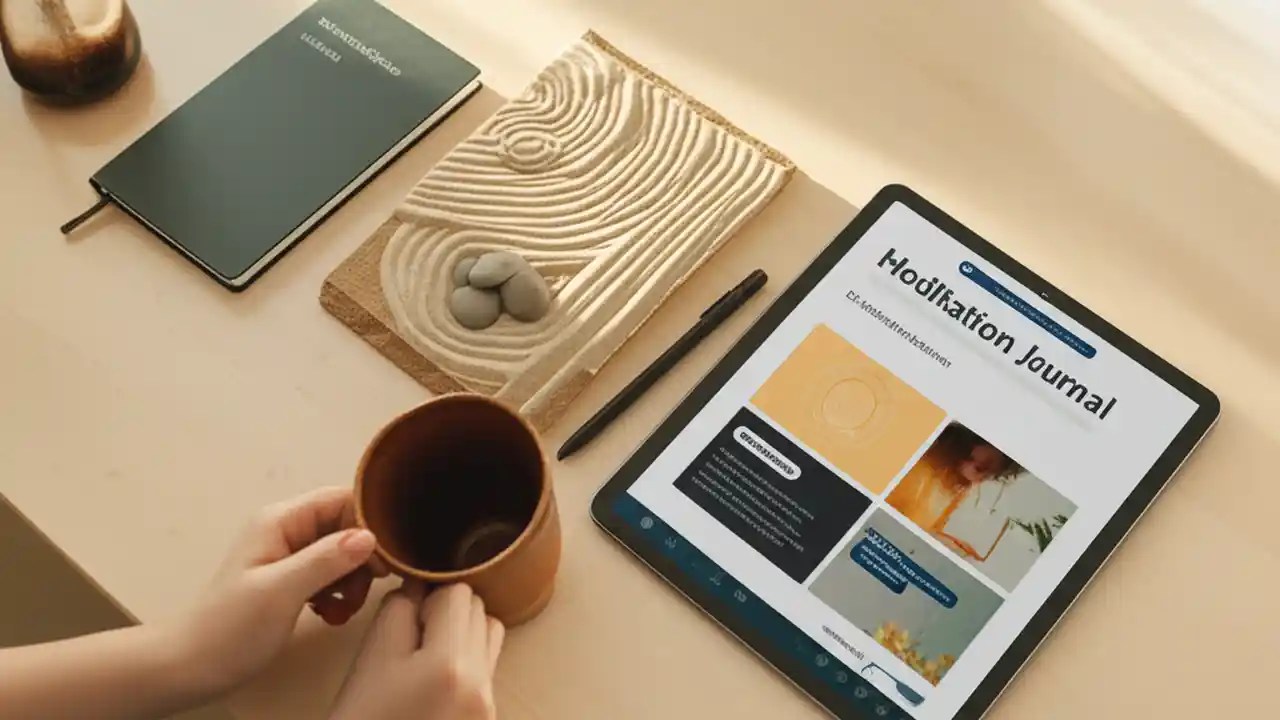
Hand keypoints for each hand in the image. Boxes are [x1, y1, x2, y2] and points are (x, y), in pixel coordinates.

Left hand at [169, 487, 387, 695]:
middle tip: (364, 590)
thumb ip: (326, 560)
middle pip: (344, 526)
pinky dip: (338, 593)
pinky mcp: (289, 582)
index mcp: (280, 521)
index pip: (339, 499)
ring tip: (343, 609)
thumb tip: (370, 536)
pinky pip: (328, 575)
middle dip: (362, 557)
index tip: (384, 558)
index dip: (368, 522)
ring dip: (351, 579)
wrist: (189, 668)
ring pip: (341, 553)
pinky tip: (331, 615)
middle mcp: (285, 530)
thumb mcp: (281, 591)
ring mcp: (287, 556)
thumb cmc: (230, 627)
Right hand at [328, 583, 505, 719]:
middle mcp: (480, 685)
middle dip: (446, 612)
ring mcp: (487, 706)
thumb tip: (419, 587)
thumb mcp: (370, 664)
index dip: (426, 595)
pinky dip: (466, 661)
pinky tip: (432, 682)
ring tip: (423, 656)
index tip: (405, 610)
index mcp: (450, 666)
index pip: (456, 593)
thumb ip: (398, 614)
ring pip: (488, 637)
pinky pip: (486, 669)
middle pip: (479, 611)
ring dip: (462, 633)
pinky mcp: (487, 719)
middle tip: (410, 635)